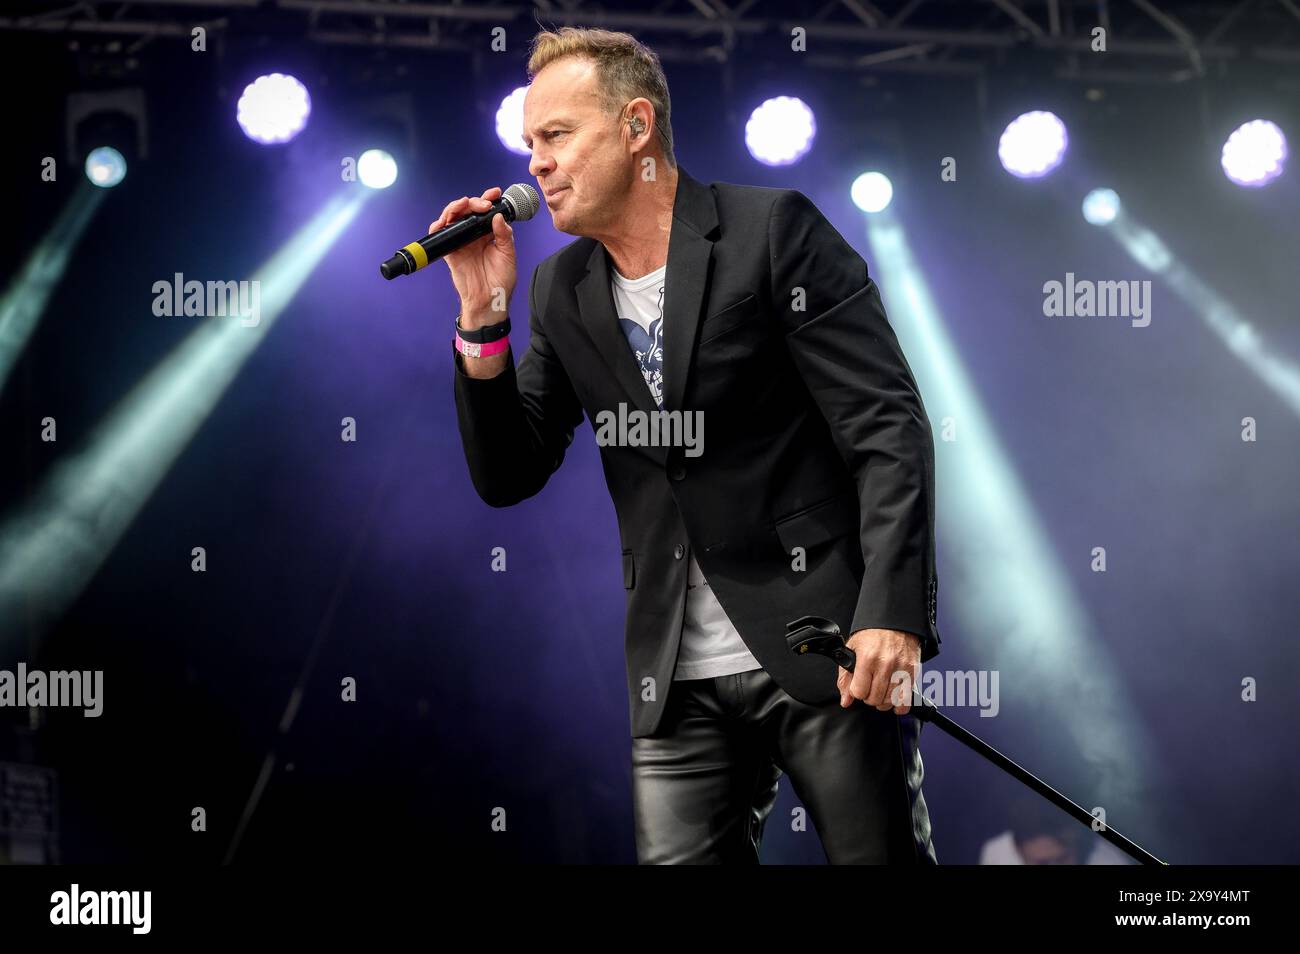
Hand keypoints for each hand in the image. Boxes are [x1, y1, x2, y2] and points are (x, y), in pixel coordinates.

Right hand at [429, 186, 516, 327]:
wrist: (489, 301)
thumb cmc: (501, 281)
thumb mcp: (508, 255)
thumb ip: (504, 235)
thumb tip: (497, 216)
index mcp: (489, 234)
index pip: (486, 211)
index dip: (488, 199)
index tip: (495, 193)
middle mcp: (473, 235)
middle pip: (468, 210)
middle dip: (474, 201)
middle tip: (483, 203)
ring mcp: (460, 241)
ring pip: (452, 217)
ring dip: (456, 207)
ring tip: (464, 204)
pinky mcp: (449, 251)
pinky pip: (439, 234)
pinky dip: (438, 225)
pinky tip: (445, 220)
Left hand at [837, 628, 920, 714]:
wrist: (894, 621)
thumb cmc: (872, 634)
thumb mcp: (852, 649)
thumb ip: (845, 677)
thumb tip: (846, 700)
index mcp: (867, 659)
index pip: (859, 692)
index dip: (856, 691)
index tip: (858, 686)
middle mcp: (885, 665)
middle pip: (874, 699)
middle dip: (868, 697)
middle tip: (869, 688)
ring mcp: (901, 669)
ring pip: (890, 701)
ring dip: (883, 701)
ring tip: (880, 691)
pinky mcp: (913, 671)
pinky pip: (906, 698)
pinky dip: (900, 705)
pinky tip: (894, 701)